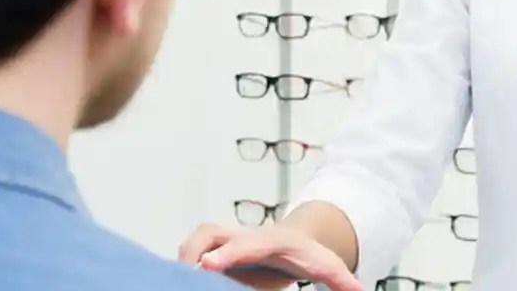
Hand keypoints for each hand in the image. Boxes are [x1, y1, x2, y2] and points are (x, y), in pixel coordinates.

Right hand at [178, 223, 363, 290]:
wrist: (294, 240)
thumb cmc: (307, 256)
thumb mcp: (327, 267)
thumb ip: (342, 281)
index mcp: (269, 240)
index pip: (246, 243)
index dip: (228, 253)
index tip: (209, 265)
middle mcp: (242, 236)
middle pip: (210, 233)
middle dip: (193, 251)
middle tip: (184, 276)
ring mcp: (224, 241)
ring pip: (194, 241)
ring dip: (183, 259)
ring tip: (174, 283)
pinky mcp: (212, 251)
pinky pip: (189, 254)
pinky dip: (179, 267)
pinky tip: (175, 283)